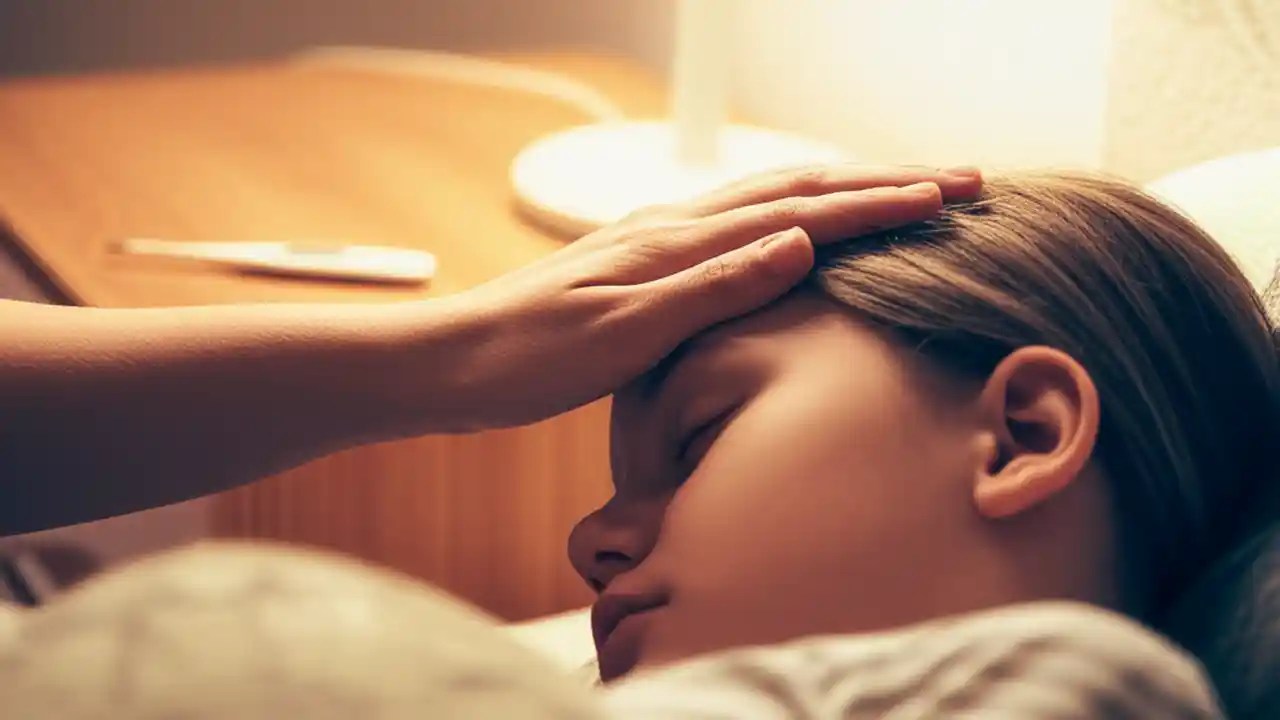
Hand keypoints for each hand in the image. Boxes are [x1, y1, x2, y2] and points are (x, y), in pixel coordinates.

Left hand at [441, 165, 982, 429]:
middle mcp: (672, 227)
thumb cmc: (527, 358)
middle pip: (797, 189)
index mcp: (675, 242)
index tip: (948, 194)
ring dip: (842, 191)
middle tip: (956, 179)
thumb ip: (712, 287)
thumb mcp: (623, 333)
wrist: (450, 361)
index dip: (881, 202)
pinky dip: (790, 213)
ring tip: (899, 188)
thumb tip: (796, 242)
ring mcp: (657, 239)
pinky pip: (737, 223)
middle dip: (882, 182)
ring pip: (770, 199)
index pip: (800, 212)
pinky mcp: (643, 261)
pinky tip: (794, 222)